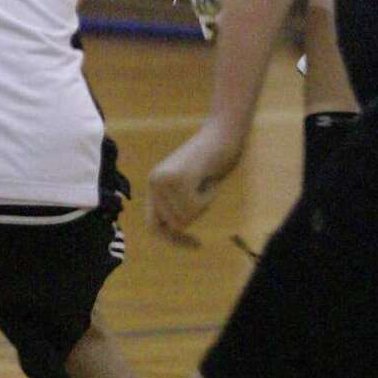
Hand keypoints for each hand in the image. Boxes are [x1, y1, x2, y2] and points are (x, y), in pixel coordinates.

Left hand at [148, 118, 244, 246]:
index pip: (154, 225)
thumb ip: (178, 202)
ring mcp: (164, 180)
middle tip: (205, 188)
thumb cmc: (213, 158)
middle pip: (174, 225)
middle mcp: (154, 182)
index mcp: (155, 183)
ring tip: (205, 178)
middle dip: (195, 214)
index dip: (173, 240)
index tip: (196, 245)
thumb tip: (175, 228)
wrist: (223, 132)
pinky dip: (208, 197)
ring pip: (185, 218)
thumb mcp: (191, 183)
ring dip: (203, 204)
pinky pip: (195, 207)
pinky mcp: (178, 178)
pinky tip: (208, 176)